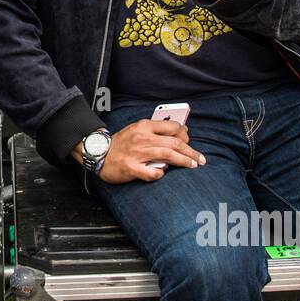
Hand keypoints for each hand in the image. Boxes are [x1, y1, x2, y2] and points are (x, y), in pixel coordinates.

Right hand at [88, 118, 206, 183]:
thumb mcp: (138, 129)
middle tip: (200, 159)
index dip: (186, 136)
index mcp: (144, 126)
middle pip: (174, 143)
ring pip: (168, 156)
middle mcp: (142, 138)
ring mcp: (137, 153)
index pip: (173, 127)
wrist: (98, 153)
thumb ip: (157, 130)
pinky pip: (151, 173)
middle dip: (191, 152)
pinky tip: (163, 174)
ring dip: (184, 161)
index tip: (190, 143)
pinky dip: (160, 174)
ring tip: (193, 165)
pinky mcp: (131, 168)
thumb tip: (182, 130)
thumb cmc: (121, 143)